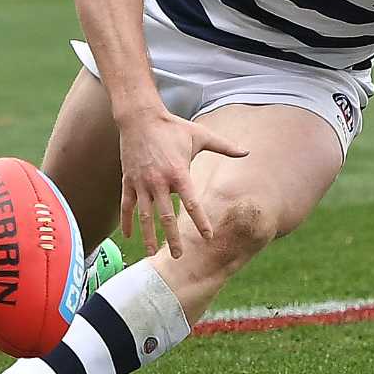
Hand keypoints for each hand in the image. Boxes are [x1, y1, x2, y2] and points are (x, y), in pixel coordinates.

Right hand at [115, 110, 250, 254]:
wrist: (140, 117)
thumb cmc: (172, 127)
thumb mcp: (200, 135)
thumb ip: (224, 146)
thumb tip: (247, 151)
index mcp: (179, 172)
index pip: (192, 203)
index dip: (200, 221)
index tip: (208, 237)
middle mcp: (159, 181)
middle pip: (166, 216)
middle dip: (172, 238)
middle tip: (179, 256)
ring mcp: (141, 182)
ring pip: (144, 216)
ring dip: (148, 236)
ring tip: (153, 254)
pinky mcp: (128, 180)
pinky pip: (126, 206)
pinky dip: (126, 222)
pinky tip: (129, 237)